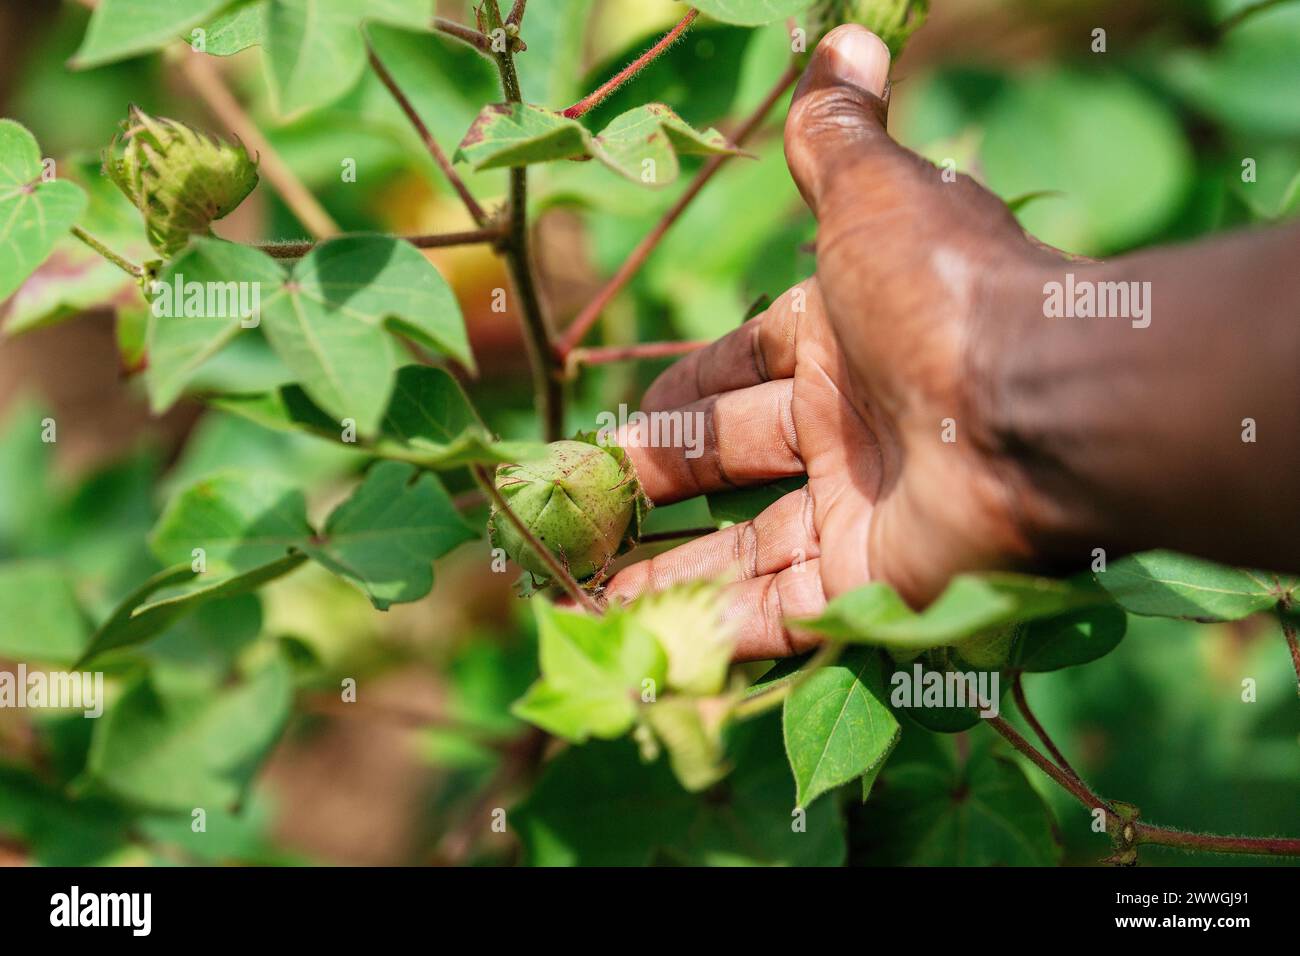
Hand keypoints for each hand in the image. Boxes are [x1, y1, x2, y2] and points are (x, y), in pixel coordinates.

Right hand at [609, 24, 1062, 658]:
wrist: (1032, 405)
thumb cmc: (940, 292)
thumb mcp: (871, 196)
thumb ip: (838, 134)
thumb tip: (848, 35)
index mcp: (840, 342)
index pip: (737, 371)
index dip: (677, 396)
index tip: (617, 429)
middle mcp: (849, 430)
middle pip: (729, 459)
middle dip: (656, 478)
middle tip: (583, 501)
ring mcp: (861, 513)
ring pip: (742, 549)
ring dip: (663, 570)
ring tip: (581, 586)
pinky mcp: (868, 588)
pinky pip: (775, 616)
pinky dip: (708, 629)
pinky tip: (633, 638)